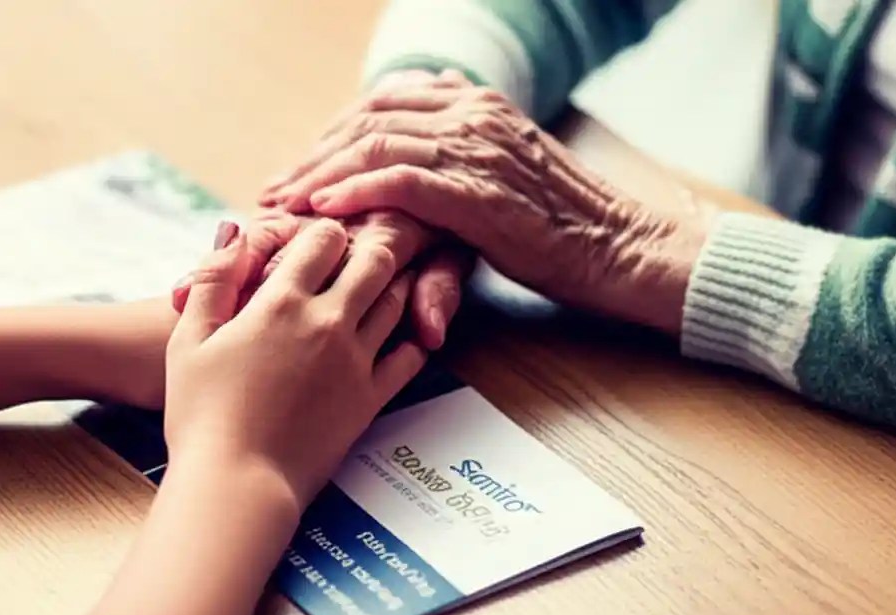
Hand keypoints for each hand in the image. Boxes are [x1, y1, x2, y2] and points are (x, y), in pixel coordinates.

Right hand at [164, 219, 427, 509]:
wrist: (235, 483)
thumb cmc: (201, 413)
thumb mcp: (188, 338)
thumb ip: (213, 278)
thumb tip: (233, 229)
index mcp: (281, 301)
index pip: (323, 238)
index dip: (325, 231)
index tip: (322, 238)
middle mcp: (327, 322)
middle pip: (374, 260)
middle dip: (372, 246)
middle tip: (366, 248)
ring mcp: (355, 360)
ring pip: (396, 300)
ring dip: (395, 283)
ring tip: (387, 280)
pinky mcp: (370, 398)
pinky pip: (409, 356)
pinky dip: (412, 336)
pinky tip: (404, 334)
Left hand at [259, 79, 700, 333]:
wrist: (620, 247)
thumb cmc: (562, 220)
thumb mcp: (510, 160)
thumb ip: (466, 129)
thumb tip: (434, 87)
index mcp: (476, 102)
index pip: (381, 103)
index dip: (332, 136)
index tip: (299, 169)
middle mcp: (472, 114)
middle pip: (368, 121)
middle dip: (314, 156)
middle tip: (275, 190)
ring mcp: (476, 148)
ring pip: (375, 147)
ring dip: (321, 176)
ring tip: (284, 203)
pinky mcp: (478, 190)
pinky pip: (401, 181)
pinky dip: (356, 191)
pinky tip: (323, 209)